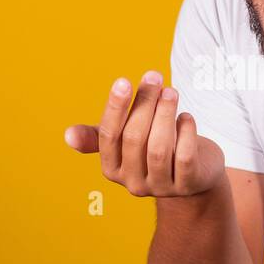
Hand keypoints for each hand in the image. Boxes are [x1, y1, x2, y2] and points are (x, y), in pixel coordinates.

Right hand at [65, 70, 225, 196]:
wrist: (195, 173)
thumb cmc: (154, 146)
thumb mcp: (126, 139)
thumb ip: (100, 134)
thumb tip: (68, 135)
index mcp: (112, 168)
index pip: (108, 136)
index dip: (115, 108)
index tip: (124, 81)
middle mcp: (133, 182)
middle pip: (133, 139)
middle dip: (144, 103)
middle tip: (154, 77)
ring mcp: (160, 186)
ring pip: (158, 149)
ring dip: (165, 114)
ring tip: (171, 92)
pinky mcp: (188, 186)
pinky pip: (185, 157)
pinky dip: (186, 132)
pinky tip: (186, 116)